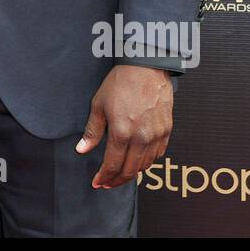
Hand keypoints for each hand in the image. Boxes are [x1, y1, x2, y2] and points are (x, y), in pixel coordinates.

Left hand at [76, 64, 172, 188]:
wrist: (146, 67)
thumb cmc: (120, 83)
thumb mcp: (99, 105)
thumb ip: (92, 131)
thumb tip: (82, 150)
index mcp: (122, 132)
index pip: (113, 165)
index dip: (104, 177)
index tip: (98, 182)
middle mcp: (141, 137)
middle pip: (130, 170)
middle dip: (117, 180)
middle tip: (107, 183)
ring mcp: (156, 135)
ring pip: (145, 165)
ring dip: (132, 173)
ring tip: (121, 173)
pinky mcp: (167, 130)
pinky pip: (158, 154)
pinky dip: (147, 161)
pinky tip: (138, 160)